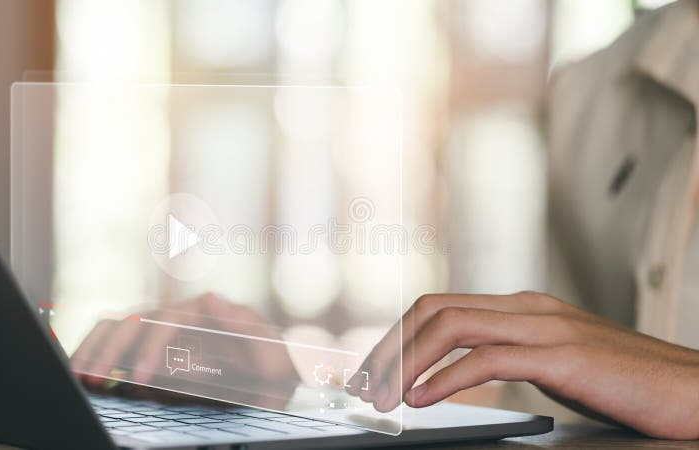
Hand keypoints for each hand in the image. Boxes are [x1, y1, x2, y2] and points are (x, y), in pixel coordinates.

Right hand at [71, 293, 299, 401]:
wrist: (276, 371)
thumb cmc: (275, 364)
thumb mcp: (275, 350)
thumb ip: (247, 327)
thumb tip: (211, 297)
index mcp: (204, 311)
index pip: (166, 322)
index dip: (151, 349)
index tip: (142, 378)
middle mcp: (178, 315)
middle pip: (133, 322)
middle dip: (109, 351)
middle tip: (93, 379)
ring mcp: (163, 329)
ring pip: (117, 327)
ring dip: (95, 349)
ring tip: (80, 376)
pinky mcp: (154, 347)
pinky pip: (117, 342)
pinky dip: (96, 353)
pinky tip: (84, 372)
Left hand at [348, 291, 698, 439]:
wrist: (693, 390)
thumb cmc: (625, 382)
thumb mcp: (553, 363)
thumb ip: (509, 356)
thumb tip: (458, 372)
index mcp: (521, 307)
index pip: (439, 308)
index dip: (398, 337)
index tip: (374, 371)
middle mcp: (527, 308)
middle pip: (433, 310)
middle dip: (390, 347)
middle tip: (364, 386)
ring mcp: (544, 327)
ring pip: (451, 325)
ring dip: (406, 360)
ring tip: (383, 395)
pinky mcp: (562, 357)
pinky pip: (487, 358)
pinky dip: (444, 377)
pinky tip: (423, 398)